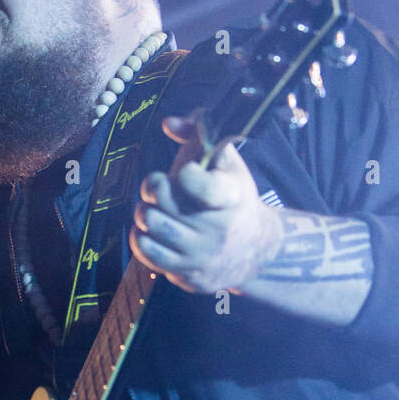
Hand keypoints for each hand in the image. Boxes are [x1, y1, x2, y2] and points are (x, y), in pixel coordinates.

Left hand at [129, 113, 283, 293]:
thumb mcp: (228, 163)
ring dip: (144, 215)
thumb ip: (201, 132)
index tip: (186, 173)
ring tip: (152, 210)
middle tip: (158, 190)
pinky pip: (150, 256)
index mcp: (231, 198)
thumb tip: (169, 123)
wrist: (255, 250)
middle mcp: (217, 231)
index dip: (182, 173)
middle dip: (153, 192)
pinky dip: (143, 240)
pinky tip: (151, 231)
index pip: (192, 182)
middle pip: (162, 206)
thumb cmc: (233, 198)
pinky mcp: (189, 277)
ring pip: (151, 231)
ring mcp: (202, 257)